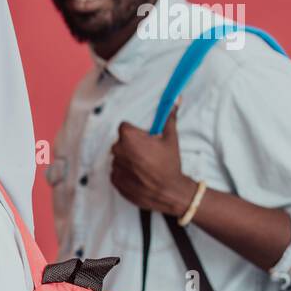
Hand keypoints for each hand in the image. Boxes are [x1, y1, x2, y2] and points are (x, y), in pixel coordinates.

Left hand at [110, 101, 197, 215]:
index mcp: (128, 136)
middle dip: (132, 146)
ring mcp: (115, 165)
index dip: (136, 133)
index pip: (125, 127)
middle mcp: (117, 149)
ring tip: (145, 167)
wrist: (169, 191)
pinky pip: (118, 170)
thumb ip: (169, 117)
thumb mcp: (171, 138)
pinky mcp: (114, 179)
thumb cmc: (170, 164)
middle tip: (148, 154)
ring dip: (129, 159)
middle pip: (122, 142)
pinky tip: (139, 175)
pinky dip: (126, 172)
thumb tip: (175, 99)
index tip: (146, 139)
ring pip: (120, 156)